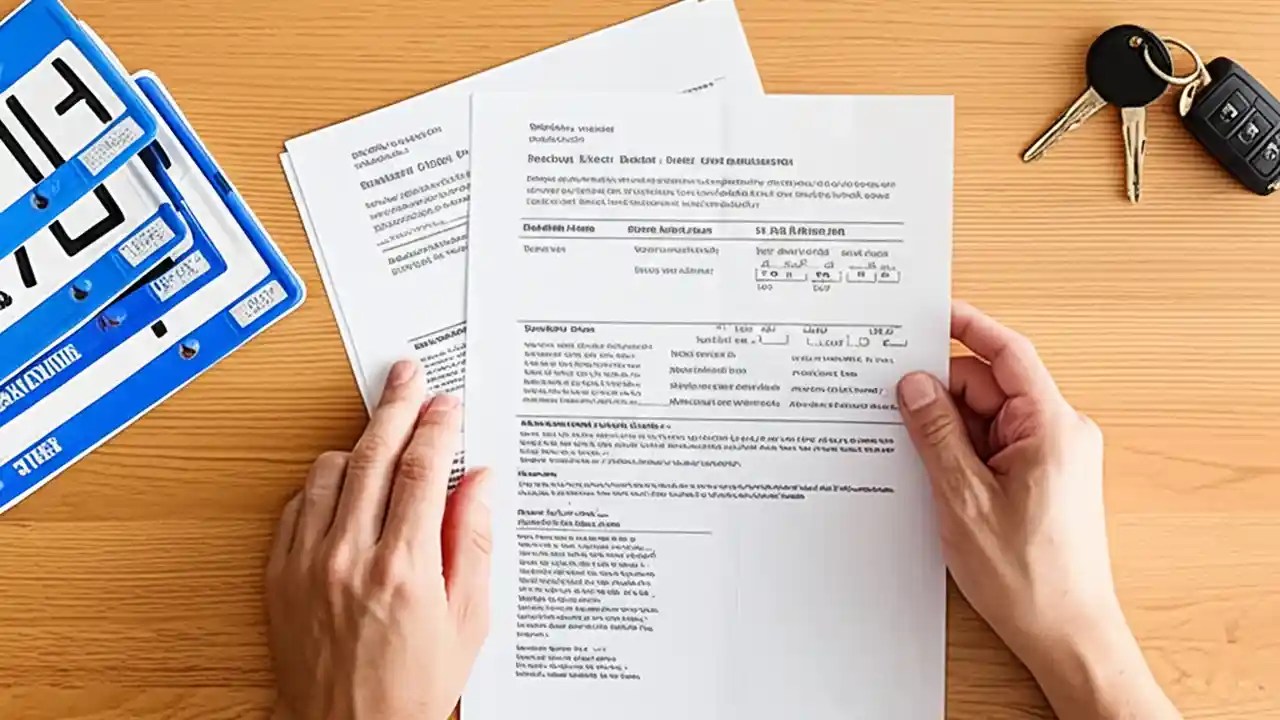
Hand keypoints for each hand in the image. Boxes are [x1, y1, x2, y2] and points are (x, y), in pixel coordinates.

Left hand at [267, 360, 490, 719]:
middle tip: (407, 374)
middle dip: (395, 406)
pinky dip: (323, 484)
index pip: (421, 470)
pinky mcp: (280, 576)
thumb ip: (472, 539)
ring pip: (329, 472)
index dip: (437, 426)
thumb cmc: (414, 685)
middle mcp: (350, 557)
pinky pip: (297, 505)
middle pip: (373, 455)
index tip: (448, 404)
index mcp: (405, 567)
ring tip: (382, 436)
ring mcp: (308, 564)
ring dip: (359, 445)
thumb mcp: (469, 618)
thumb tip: (478, 480)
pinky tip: (347, 486)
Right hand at [896, 302, 1177, 719]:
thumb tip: (912, 384)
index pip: (1008, 354)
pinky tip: (931, 475)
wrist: (1068, 635)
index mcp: (1052, 427)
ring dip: (947, 430)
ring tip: (910, 457)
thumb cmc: (1027, 576)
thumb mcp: (964, 498)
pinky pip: (992, 446)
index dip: (967, 326)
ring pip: (986, 419)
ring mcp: (1052, 457)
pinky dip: (959, 453)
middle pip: (988, 387)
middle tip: (888, 406)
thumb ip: (936, 433)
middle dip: (940, 395)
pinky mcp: (1041, 480)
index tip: (929, 311)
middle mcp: (1059, 433)